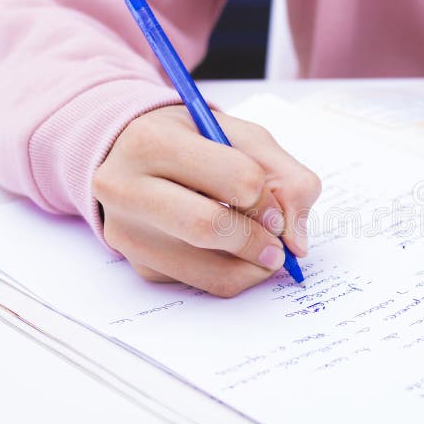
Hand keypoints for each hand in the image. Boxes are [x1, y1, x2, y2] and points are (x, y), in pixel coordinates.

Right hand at [93, 106, 320, 296]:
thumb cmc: (198, 142)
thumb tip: (297, 243)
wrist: (136, 153)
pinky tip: (231, 253)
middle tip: (278, 248)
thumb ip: (287, 179)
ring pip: (204, 269)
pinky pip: (196, 284)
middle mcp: (126, 187)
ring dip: (250, 268)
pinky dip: (228, 275)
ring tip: (264, 254)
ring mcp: (126, 230)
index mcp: (154, 141)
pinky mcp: (136, 263)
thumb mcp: (244, 139)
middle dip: (257, 242)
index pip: (237, 180)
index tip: (277, 212)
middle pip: (208, 228)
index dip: (269, 202)